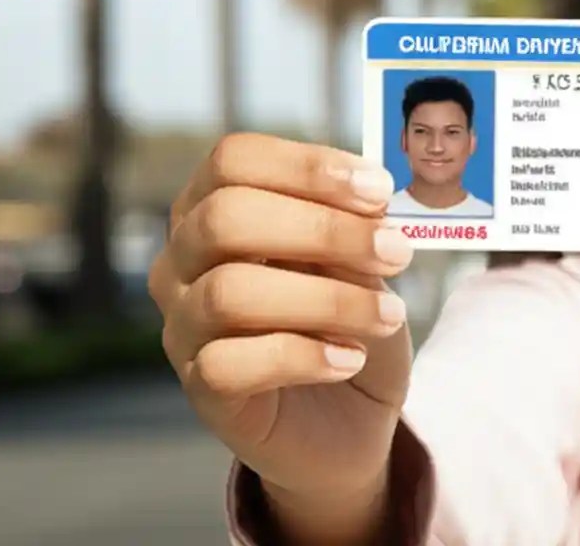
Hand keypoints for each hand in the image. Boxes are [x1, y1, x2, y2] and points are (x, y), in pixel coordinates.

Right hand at [148, 133, 414, 505]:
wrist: (348, 419)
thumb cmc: (348, 322)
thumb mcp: (360, 266)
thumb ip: (352, 232)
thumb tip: (368, 210)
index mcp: (215, 208)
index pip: (234, 160)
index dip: (308, 166)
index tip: (380, 190)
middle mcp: (182, 261)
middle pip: (226, 218)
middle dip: (324, 230)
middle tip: (396, 253)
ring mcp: (183, 326)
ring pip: (230, 292)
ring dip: (327, 300)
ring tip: (389, 315)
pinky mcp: (201, 389)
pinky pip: (231, 364)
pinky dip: (303, 357)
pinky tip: (349, 358)